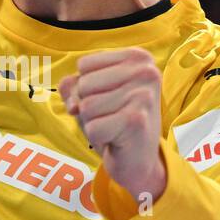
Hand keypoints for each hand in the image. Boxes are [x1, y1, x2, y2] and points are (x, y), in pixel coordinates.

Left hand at [59, 47, 166, 203]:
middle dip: (88, 107)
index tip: (109, 100)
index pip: (84, 64)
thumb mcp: (92, 96)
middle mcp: (145, 71)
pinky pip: (92, 128)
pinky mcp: (135, 120)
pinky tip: (116, 140)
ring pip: (86, 106)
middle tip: (111, 117)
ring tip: (113, 127)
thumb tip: (73, 101)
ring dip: (93, 123)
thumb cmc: (114, 122)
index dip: (86, 88)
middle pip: (84, 84)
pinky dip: (97, 138)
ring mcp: (143, 95)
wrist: (139, 162)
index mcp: (137, 57)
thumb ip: (73, 86)